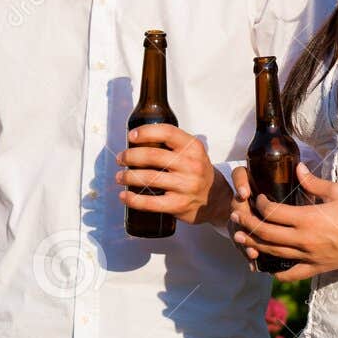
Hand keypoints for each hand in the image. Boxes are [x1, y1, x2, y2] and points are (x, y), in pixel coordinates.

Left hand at [116, 123, 230, 225]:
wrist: (217, 199)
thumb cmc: (198, 172)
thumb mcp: (193, 153)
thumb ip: (172, 144)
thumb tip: (138, 139)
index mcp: (193, 148)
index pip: (167, 133)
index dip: (146, 132)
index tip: (131, 136)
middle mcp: (191, 165)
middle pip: (153, 156)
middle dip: (130, 156)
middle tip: (121, 158)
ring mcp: (186, 186)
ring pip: (149, 178)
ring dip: (128, 177)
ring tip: (120, 177)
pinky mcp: (179, 205)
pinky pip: (151, 203)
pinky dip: (133, 199)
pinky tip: (125, 196)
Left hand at [228, 163, 337, 281]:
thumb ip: (313, 182)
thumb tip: (297, 167)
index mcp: (309, 218)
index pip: (272, 212)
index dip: (260, 205)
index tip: (258, 199)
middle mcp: (304, 239)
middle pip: (265, 233)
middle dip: (247, 224)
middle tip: (237, 217)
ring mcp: (308, 256)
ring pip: (272, 253)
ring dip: (253, 245)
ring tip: (240, 238)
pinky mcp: (314, 268)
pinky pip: (289, 274)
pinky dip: (274, 272)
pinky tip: (265, 266)